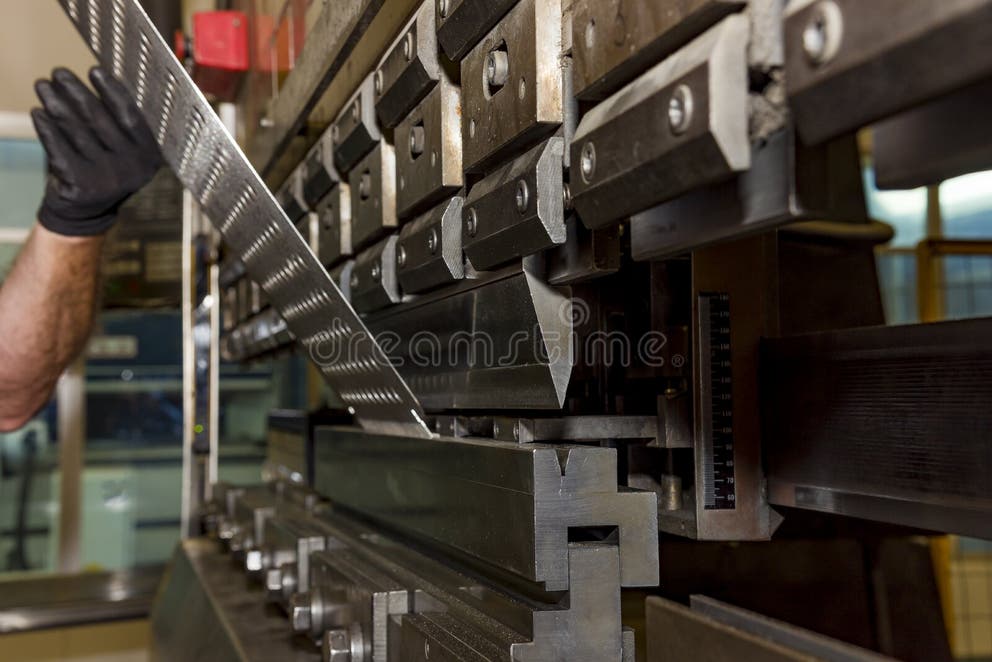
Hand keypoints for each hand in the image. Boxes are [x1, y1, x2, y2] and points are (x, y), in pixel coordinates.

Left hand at [31, 67, 161, 236]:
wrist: (87, 212)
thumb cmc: (104, 171)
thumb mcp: (123, 151)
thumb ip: (119, 125)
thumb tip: (101, 80)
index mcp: (149, 155)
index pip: (130, 116)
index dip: (111, 90)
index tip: (94, 70)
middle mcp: (133, 167)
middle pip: (99, 118)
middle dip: (75, 91)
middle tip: (58, 73)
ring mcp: (108, 177)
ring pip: (76, 130)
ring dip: (55, 103)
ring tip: (43, 87)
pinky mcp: (82, 183)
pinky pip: (59, 147)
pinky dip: (46, 128)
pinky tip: (39, 113)